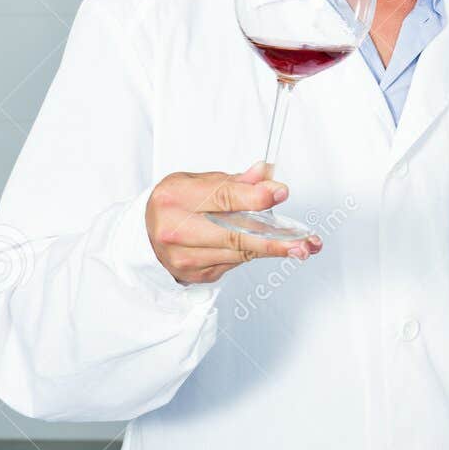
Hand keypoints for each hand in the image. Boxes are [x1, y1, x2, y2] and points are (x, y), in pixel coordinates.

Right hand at [146, 163, 321, 284]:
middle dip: (273, 239)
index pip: (222, 198)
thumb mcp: (197, 181)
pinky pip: (235, 263)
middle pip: (234, 235)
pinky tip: (272, 248)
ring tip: (303, 246)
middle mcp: (176, 230)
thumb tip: (265, 174)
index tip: (281, 194)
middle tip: (302, 242)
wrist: (144, 235)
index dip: (255, 197)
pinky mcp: (195, 274)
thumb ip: (234, 181)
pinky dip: (255, 254)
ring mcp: (184, 257)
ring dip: (275, 249)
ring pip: (240, 252)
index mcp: (176, 198)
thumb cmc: (176, 203)